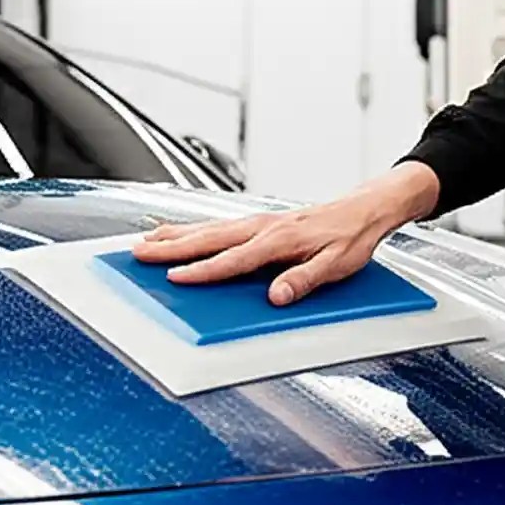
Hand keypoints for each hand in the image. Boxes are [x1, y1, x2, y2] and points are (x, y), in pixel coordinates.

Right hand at [132, 162, 439, 305]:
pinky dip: (193, 229)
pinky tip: (178, 233)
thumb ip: (304, 280)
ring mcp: (259, 222)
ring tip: (145, 242)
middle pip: (209, 239)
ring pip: (208, 229)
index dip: (203, 271)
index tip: (175, 278)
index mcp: (279, 240)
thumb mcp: (338, 265)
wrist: (365, 209)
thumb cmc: (352, 237)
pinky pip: (219, 224)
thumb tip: (277, 295)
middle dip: (171, 248)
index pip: (233, 260)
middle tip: (139, 254)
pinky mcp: (259, 221)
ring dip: (175, 235)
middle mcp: (263, 227)